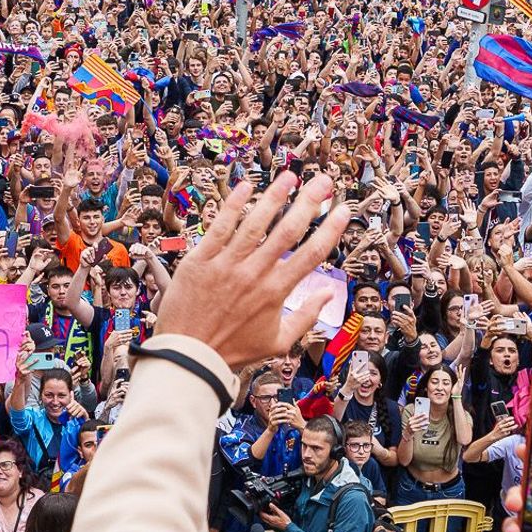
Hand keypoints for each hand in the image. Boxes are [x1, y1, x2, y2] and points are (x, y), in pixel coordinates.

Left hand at [150, 174, 352, 369]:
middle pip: (288, 231)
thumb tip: (328, 294)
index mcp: (276, 292)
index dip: (330, 229)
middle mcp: (254, 274)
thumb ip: (306, 318)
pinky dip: (234, 204)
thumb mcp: (277, 343)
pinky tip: (247, 185)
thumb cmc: (233, 351)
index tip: (342, 209)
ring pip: (255, 222)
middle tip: (324, 181)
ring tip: (290, 175)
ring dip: (275, 196)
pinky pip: (220, 226)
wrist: (188, 356)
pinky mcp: (200, 260)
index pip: (311, 255)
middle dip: (309, 202)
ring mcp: (226, 264)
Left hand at [258, 503, 291, 529]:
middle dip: (261, 514)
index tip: (259, 508)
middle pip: (262, 518)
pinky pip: (268, 521)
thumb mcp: (280, 513)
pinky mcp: (273, 525)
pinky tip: (270, 516)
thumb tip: (270, 504)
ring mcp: (271, 524)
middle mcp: (270, 522)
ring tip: (265, 512)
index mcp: (271, 519)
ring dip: (263, 516)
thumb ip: (275, 508)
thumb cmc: (285, 521)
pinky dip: (267, 518)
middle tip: (261, 510)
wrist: (288, 528)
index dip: (260, 511)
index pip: (262, 515)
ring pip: (265, 520)